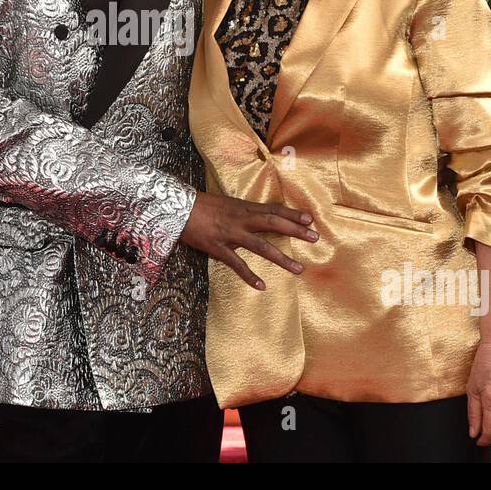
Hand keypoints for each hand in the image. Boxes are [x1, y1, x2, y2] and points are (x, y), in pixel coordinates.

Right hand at [179, 191, 317, 289]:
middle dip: (295, 230)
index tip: (309, 218)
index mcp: (242, 207)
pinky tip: (262, 285)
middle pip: (273, 224)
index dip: (291, 214)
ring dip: (281, 258)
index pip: (272, 209)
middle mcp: (240, 219)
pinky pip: (236, 264)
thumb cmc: (199, 205)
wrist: (175, 208)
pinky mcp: (217, 247)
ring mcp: (230, 234)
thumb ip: (241, 211)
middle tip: (315, 237)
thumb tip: (256, 216)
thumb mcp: (225, 204)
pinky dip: (249, 275)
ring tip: (298, 269)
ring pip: (260, 246)